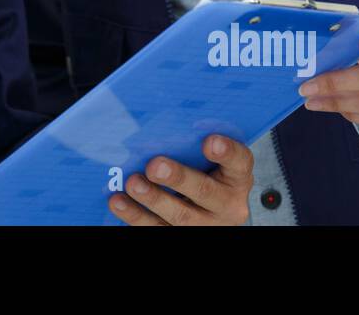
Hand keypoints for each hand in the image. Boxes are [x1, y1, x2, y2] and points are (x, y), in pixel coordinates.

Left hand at [108, 135, 252, 224]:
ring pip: (180, 216)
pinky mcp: (181, 235)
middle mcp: (226, 205)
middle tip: (154, 166)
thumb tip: (158, 123)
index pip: (239, 162)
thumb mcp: (211, 161)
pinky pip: (157, 229)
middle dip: (178, 178)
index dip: (226, 152)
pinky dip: (135, 216)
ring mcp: (205, 225)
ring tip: (133, 183)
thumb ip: (194, 145)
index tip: (210, 142)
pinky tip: (119, 202)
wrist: (209, 212)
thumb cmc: (206, 174)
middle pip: (205, 191)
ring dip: (153, 199)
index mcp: (237, 178)